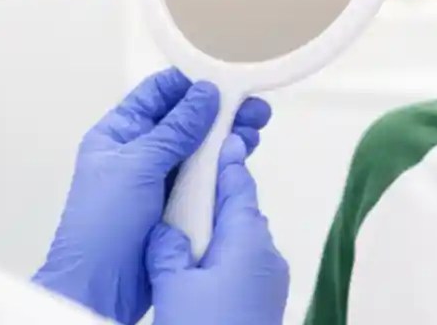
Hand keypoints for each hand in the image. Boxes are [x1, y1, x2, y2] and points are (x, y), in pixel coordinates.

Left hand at [32, 68, 272, 324]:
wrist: (102, 286)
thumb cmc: (103, 225)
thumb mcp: (139, 165)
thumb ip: (176, 128)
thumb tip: (205, 93)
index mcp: (118, 134)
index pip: (156, 95)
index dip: (189, 83)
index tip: (222, 76)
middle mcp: (140, 153)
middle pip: (185, 121)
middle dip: (219, 111)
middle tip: (252, 106)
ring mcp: (160, 180)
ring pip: (200, 149)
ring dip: (227, 138)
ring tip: (253, 131)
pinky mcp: (178, 205)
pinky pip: (205, 179)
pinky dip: (225, 166)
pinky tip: (242, 156)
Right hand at [147, 135, 289, 324]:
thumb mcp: (174, 285)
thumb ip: (168, 248)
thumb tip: (166, 231)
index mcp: (246, 238)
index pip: (238, 184)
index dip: (226, 159)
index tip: (221, 135)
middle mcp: (266, 254)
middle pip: (241, 210)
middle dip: (219, 194)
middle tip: (194, 179)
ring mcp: (270, 280)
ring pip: (242, 239)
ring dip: (220, 228)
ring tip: (188, 226)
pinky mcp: (265, 301)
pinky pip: (244, 264)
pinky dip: (224, 255)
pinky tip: (200, 266)